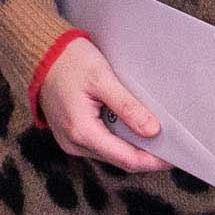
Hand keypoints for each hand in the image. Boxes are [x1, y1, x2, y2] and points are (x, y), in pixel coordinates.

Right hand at [33, 39, 163, 173]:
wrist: (41, 53)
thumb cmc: (69, 61)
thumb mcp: (103, 79)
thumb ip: (127, 107)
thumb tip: (152, 130)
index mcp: (82, 131)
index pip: (126, 159)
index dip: (152, 161)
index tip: (173, 157)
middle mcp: (74, 143)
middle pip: (119, 160)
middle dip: (145, 155)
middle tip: (169, 145)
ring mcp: (70, 141)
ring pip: (110, 154)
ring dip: (132, 147)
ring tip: (153, 134)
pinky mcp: (71, 134)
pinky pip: (100, 145)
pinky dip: (118, 139)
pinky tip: (130, 127)